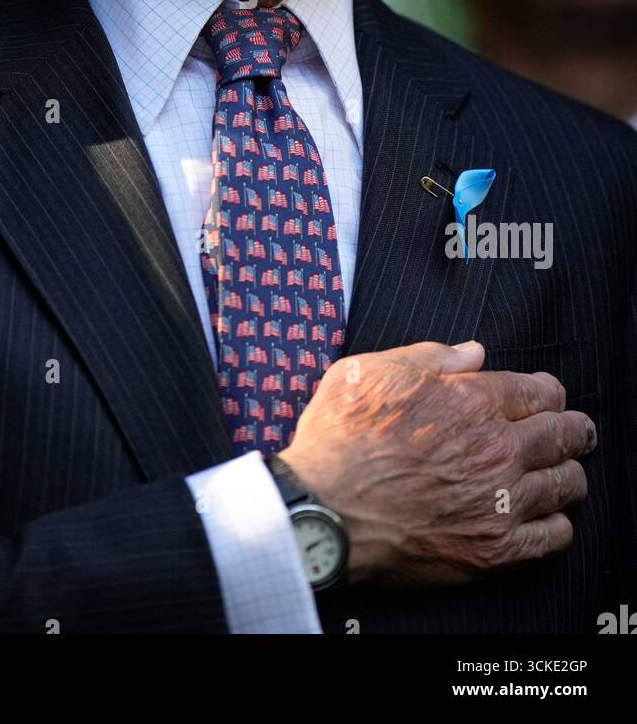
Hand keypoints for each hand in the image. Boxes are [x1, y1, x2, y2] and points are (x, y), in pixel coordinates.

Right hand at [279, 340, 594, 589]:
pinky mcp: (494, 549)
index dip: (548, 391)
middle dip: (575, 429)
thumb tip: (474, 353)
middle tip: (577, 431)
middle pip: (564, 434)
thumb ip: (429, 356)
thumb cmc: (338, 437)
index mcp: (470, 401)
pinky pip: (553, 537)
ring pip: (566, 484)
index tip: (548, 396)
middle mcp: (496, 448)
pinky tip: (549, 518)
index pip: (539, 390)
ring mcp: (500, 501)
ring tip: (564, 473)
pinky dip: (558, 524)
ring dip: (568, 474)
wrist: (324, 510)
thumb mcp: (369, 372)